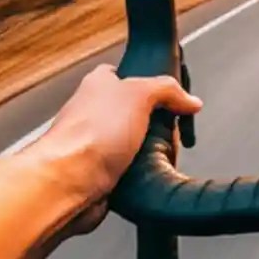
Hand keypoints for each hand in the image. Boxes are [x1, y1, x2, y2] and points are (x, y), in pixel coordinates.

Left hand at [30, 64, 202, 232]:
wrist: (69, 183)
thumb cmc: (89, 137)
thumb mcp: (139, 94)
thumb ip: (167, 90)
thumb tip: (189, 99)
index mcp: (98, 85)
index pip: (126, 74)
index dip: (150, 82)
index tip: (171, 94)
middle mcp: (95, 113)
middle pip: (137, 112)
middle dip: (156, 123)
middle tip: (167, 128)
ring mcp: (97, 143)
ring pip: (136, 143)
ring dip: (150, 150)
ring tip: (158, 153)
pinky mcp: (102, 172)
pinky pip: (131, 168)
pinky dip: (142, 172)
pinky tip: (145, 172)